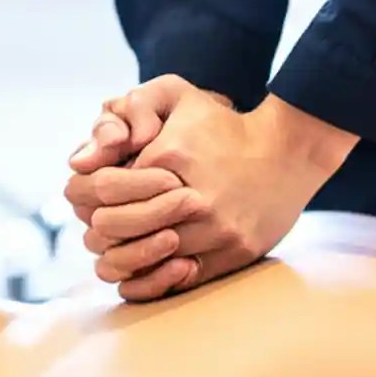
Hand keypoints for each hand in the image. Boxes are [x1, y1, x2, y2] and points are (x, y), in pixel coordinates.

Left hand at [81, 85, 358, 300]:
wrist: (289, 151)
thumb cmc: (224, 124)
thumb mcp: (178, 95)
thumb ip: (131, 108)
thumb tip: (86, 156)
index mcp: (169, 158)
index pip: (102, 186)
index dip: (87, 191)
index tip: (89, 193)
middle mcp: (191, 198)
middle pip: (114, 227)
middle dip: (99, 224)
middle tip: (98, 224)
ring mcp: (214, 231)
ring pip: (142, 259)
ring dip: (123, 255)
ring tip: (118, 246)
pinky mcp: (232, 255)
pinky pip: (177, 280)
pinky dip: (154, 278)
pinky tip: (145, 267)